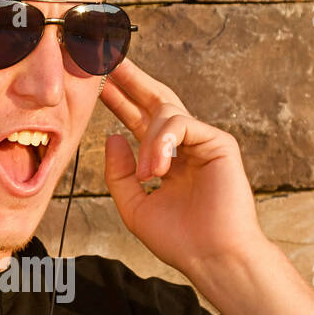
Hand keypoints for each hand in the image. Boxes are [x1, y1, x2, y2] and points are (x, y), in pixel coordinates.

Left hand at [101, 56, 263, 279]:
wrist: (211, 257)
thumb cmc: (179, 239)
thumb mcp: (134, 206)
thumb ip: (119, 173)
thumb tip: (112, 134)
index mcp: (164, 158)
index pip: (137, 119)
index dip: (117, 99)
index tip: (94, 81)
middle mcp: (183, 145)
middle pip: (155, 99)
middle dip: (131, 78)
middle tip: (107, 57)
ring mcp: (202, 142)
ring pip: (165, 114)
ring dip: (148, 142)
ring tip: (147, 175)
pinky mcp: (219, 142)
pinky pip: (182, 124)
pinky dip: (164, 143)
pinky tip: (158, 168)